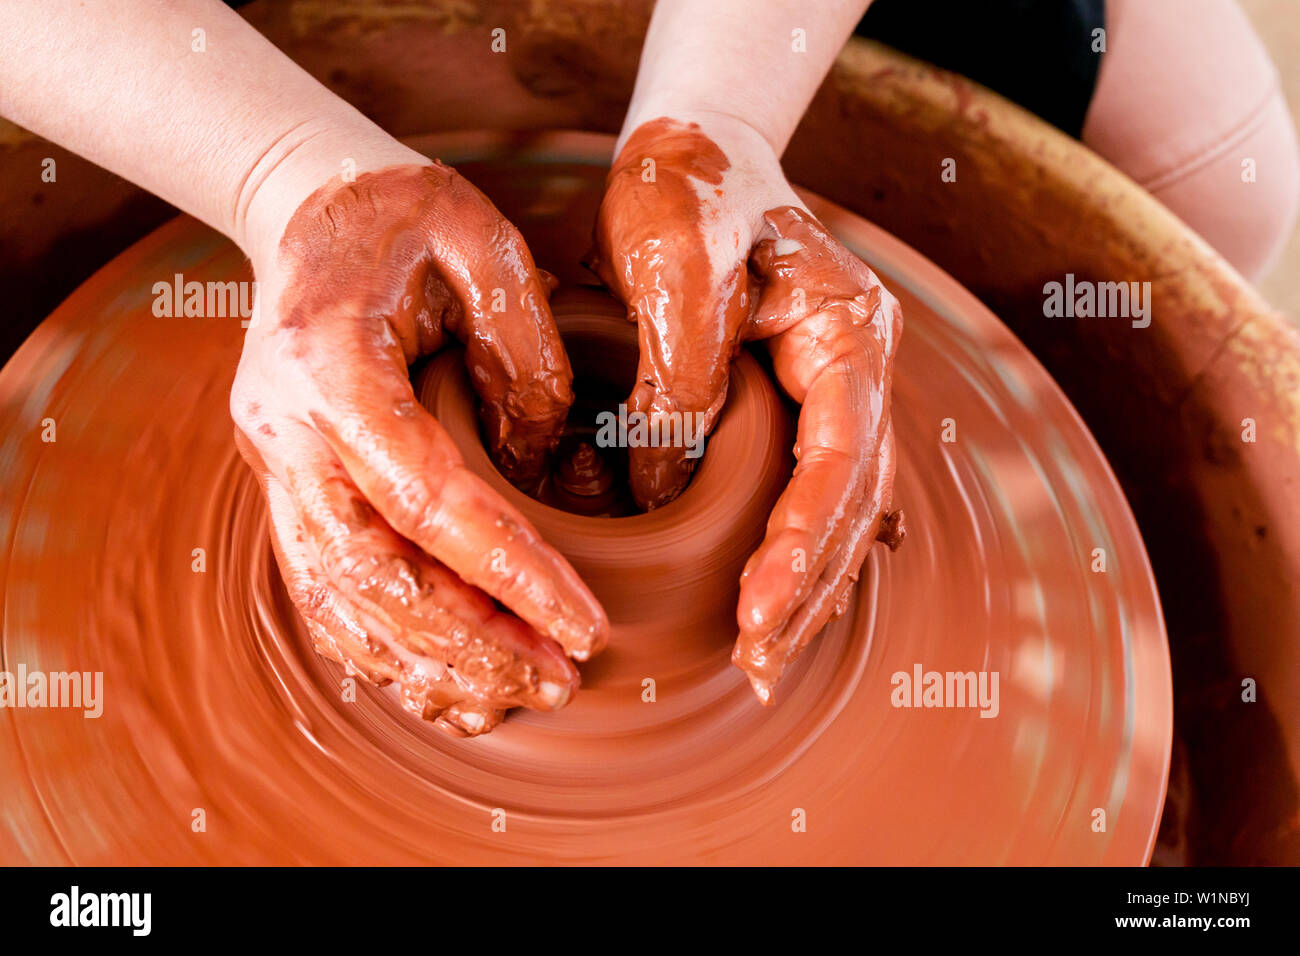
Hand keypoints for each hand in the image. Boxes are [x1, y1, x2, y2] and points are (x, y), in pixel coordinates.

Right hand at [232, 163, 608, 736]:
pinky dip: (385, 648)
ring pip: (340, 601)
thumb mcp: (479, 239)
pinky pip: (326, 591)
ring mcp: (273, 467)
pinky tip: (449, 679)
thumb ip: (525, 347)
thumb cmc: (400, 214)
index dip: (506, 574)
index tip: (581, 626)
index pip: (423, 499)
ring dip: (429, 662)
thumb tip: (545, 466)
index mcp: (326, 367)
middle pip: (370, 575)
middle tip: (558, 679)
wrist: (310, 208)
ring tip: (520, 692)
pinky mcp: (287, 488)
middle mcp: (281, 432)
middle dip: (470, 643)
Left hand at [590, 114, 902, 703]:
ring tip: (765, 657)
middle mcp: (857, 370)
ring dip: (807, 586)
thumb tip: (660, 493)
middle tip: (759, 662)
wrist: (692, 150)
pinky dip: (795, 553)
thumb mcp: (675, 274)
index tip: (757, 611)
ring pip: (838, 510)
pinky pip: (810, 494)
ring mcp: (834, 391)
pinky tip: (775, 605)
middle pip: (851, 501)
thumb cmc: (683, 193)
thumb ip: (678, 384)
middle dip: (809, 587)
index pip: (839, 459)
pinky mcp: (797, 407)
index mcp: (847, 332)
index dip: (802, 544)